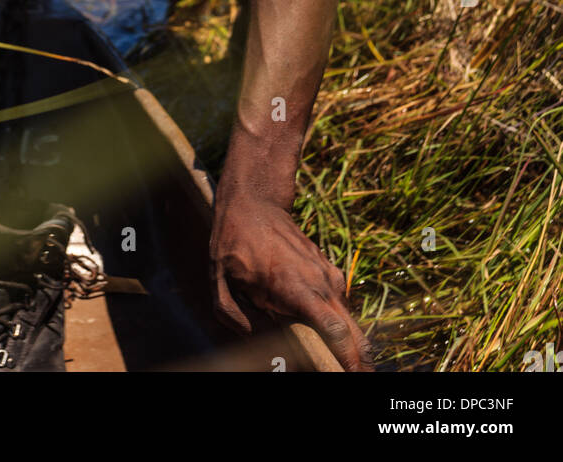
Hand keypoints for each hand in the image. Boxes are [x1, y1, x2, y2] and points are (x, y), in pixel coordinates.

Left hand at [210, 188, 373, 371]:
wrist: (255, 203)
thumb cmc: (234, 241)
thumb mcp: (219, 278)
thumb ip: (230, 314)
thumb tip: (248, 335)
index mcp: (295, 288)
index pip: (333, 329)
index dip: (347, 357)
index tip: (354, 375)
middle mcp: (319, 282)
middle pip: (351, 329)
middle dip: (360, 358)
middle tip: (362, 377)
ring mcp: (327, 274)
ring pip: (346, 317)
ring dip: (349, 341)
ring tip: (345, 365)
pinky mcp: (328, 270)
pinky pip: (338, 302)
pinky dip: (338, 321)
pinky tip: (327, 332)